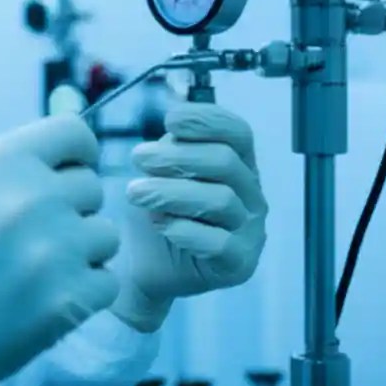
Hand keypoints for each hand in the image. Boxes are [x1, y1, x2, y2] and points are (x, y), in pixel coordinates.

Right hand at [0, 115, 121, 385]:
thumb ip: (17, 156)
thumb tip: (74, 104)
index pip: (75, 133)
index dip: (73, 156)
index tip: (60, 178)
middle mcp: (26, 199)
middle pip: (92, 186)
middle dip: (70, 211)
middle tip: (28, 241)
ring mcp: (51, 250)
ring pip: (104, 234)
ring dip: (80, 253)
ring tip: (32, 272)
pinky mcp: (69, 299)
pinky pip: (107, 280)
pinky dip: (82, 293)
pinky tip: (40, 301)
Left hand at [110, 103, 267, 332]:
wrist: (143, 265)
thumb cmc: (156, 211)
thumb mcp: (161, 171)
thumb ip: (173, 148)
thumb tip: (175, 123)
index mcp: (238, 165)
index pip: (237, 132)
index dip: (207, 120)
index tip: (170, 120)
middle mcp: (251, 195)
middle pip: (226, 162)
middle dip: (178, 156)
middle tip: (138, 158)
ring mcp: (250, 231)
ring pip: (221, 200)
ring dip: (171, 192)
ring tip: (135, 192)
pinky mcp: (239, 265)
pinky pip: (219, 244)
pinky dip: (186, 230)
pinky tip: (161, 225)